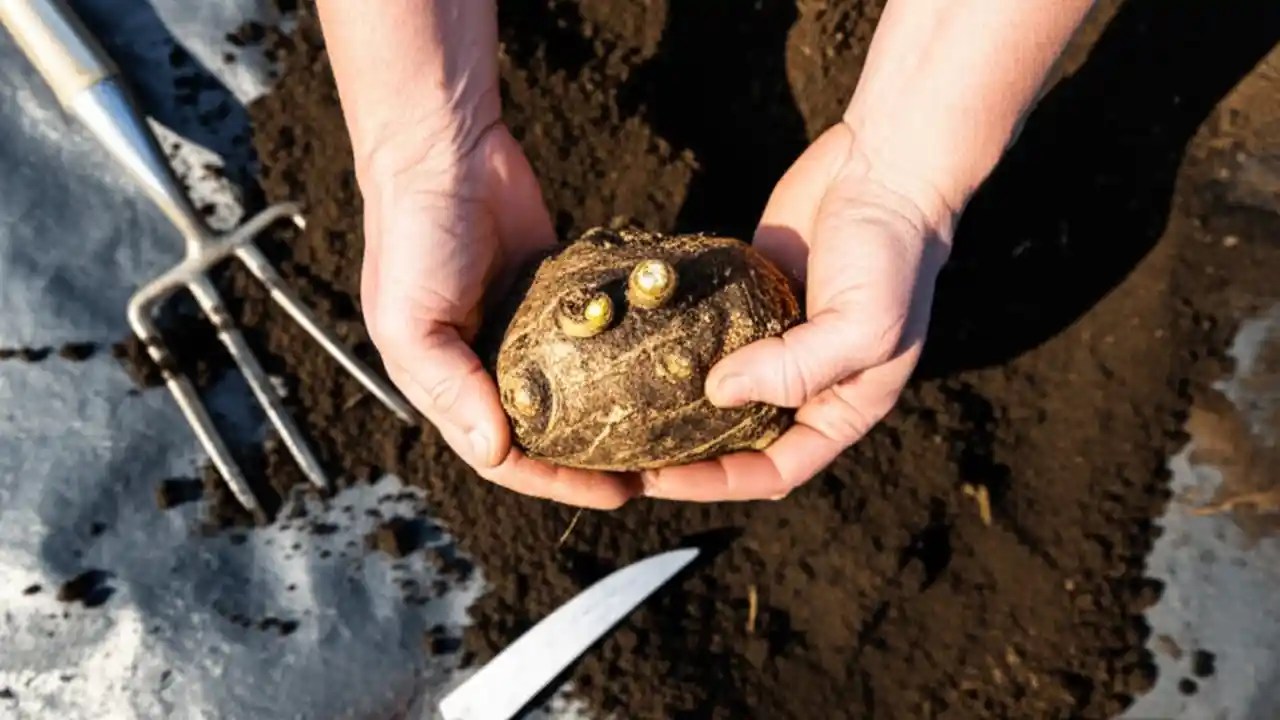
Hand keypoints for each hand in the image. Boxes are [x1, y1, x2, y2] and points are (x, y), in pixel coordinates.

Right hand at [359, 122, 639, 508]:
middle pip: (543, 430)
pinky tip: (654, 369)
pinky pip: (591, 335)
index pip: (502, 453)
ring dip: (608, 414)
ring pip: (572, 389)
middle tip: (647, 474)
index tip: (611, 491)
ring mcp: (524, 327)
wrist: (444, 149)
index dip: (555, 480)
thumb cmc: (414, 234)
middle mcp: (485, 362)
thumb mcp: (412, 319)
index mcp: (445, 381)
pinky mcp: (557, 291)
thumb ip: (451, 385)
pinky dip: (618, 355)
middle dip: (589, 458)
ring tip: (659, 434)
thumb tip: (495, 450)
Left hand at [641, 123, 955, 500]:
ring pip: (716, 391)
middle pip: (739, 441)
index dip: (719, 482)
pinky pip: (703, 335)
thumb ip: (796, 369)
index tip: (661, 478)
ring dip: (672, 405)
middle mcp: (805, 383)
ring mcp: (773, 340)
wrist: (884, 168)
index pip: (776, 468)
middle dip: (685, 454)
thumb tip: (716, 392)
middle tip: (624, 455)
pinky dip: (672, 346)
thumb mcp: (862, 325)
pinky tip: (629, 348)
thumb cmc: (890, 254)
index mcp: (841, 407)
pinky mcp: (747, 298)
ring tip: (616, 411)